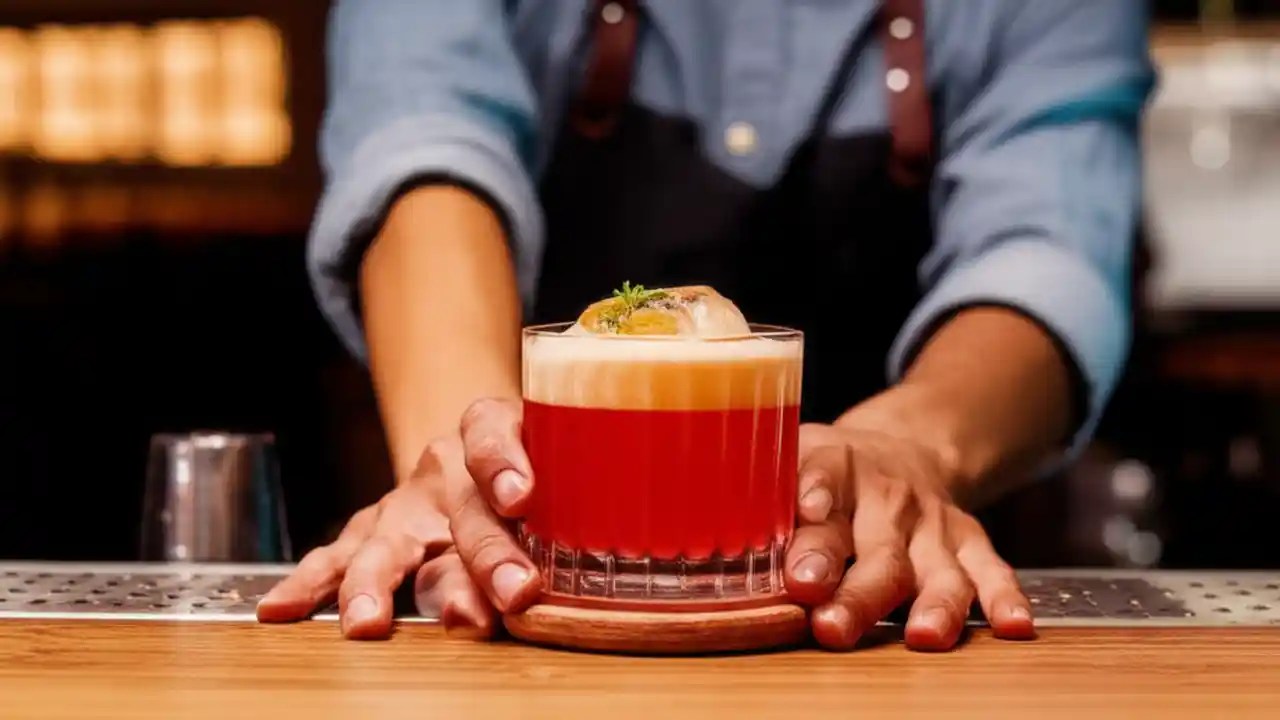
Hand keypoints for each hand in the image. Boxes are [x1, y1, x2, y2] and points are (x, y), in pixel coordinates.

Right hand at [256, 433, 538, 638]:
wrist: (480, 456)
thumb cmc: (530, 473)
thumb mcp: (549, 481)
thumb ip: (542, 532)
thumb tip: (518, 599)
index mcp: (492, 431)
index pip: (493, 433)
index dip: (503, 462)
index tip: (519, 496)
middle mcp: (445, 466)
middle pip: (462, 504)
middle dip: (485, 551)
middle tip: (512, 591)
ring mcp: (404, 502)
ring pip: (390, 540)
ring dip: (378, 583)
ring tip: (368, 620)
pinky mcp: (372, 531)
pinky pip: (337, 557)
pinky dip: (310, 585)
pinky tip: (280, 608)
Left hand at [781, 421, 1034, 650]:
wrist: (899, 446)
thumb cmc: (825, 473)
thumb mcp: (788, 461)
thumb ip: (760, 498)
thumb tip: (709, 532)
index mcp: (835, 465)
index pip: (824, 477)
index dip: (814, 494)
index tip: (807, 515)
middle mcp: (888, 496)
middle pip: (876, 548)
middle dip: (856, 589)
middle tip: (831, 622)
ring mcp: (932, 522)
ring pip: (937, 568)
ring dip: (932, 604)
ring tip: (922, 636)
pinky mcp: (969, 540)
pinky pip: (992, 570)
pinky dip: (1004, 598)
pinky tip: (1013, 626)